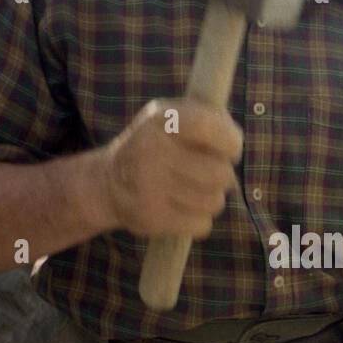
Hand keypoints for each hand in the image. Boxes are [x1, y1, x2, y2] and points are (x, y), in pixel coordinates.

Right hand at [96, 98, 242, 237]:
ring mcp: (149, 185)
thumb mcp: (174, 117)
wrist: (107, 181)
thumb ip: (210, 119)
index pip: (208, 126)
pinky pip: (202, 225)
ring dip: (212, 199)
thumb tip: (235, 143)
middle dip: (224, 176)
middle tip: (210, 174)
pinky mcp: (150, 217)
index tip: (231, 150)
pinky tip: (183, 208)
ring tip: (195, 191)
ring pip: (214, 202)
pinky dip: (199, 220)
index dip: (231, 142)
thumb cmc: (157, 145)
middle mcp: (151, 150)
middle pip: (221, 174)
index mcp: (161, 119)